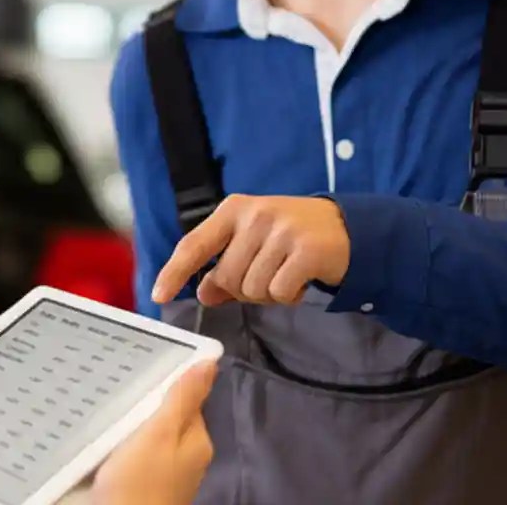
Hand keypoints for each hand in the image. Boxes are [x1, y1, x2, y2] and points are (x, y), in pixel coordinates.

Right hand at [91, 361, 216, 504]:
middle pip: (168, 419)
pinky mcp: (146, 488)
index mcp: (198, 442)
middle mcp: (189, 459)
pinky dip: (124, 446)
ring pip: (152, 438)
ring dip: (132, 425)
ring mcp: (168, 476)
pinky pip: (137, 457)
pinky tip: (104, 441)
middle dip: (145, 405)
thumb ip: (182, 399)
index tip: (137, 369)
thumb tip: (211, 362)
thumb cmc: (138, 482)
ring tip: (105, 407)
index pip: (187, 400)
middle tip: (115, 386)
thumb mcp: (159, 434)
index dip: (164, 384)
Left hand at [151, 195, 349, 306]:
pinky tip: (301, 280)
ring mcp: (281, 231)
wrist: (348, 228)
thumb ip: (224, 267)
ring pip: (252, 288)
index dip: (174, 272)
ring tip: (286, 273)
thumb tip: (203, 293)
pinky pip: (280, 292)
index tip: (158, 295)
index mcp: (232, 210)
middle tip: (267, 275)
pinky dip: (289, 296)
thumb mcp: (252, 242)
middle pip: (226, 277)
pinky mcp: (307, 250)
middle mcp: (254, 215)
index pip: (193, 245)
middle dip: (243, 289)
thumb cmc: (290, 237)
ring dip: (268, 293)